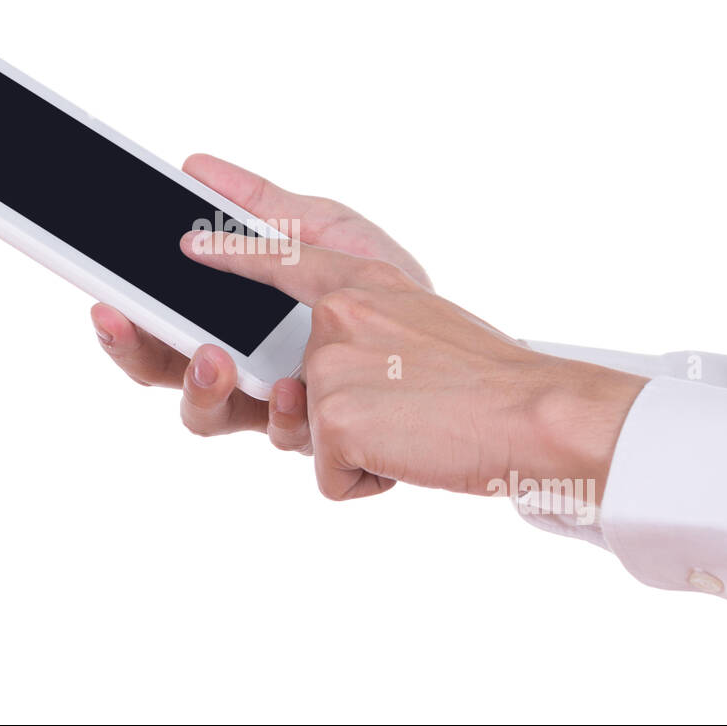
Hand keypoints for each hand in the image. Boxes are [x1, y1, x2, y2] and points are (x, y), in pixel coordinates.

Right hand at [90, 154, 430, 453]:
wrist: (457, 335)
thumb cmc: (387, 285)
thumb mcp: (323, 230)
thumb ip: (260, 208)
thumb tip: (195, 166)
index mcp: (231, 325)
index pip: (161, 329)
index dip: (125, 323)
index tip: (102, 303)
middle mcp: (244, 373)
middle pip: (166, 378)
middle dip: (140, 354)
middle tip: (130, 324)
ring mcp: (280, 408)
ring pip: (211, 418)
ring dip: (202, 387)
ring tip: (214, 357)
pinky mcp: (323, 440)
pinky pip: (286, 440)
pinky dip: (286, 414)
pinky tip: (295, 388)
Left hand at [180, 230, 647, 500]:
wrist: (536, 414)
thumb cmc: (487, 380)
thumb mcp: (422, 321)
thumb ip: (368, 324)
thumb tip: (309, 371)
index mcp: (360, 285)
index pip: (283, 259)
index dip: (233, 252)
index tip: (190, 243)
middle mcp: (337, 316)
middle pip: (288, 382)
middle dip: (301, 405)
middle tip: (364, 397)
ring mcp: (329, 367)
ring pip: (307, 432)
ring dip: (356, 447)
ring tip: (412, 426)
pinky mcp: (333, 419)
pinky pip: (329, 474)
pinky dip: (371, 482)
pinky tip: (412, 454)